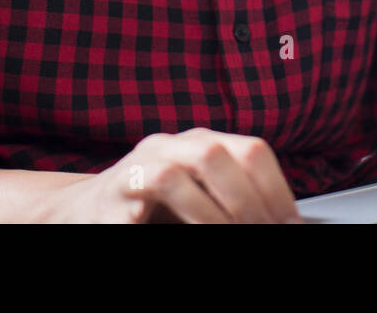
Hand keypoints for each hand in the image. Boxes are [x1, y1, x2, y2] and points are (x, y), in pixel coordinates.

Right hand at [42, 128, 302, 222]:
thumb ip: (235, 199)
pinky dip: (158, 219)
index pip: (251, 151)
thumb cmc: (154, 208)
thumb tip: (284, 221)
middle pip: (215, 154)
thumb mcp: (202, 195)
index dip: (276, 190)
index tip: (290, 224)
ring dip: (206, 215)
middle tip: (261, 233)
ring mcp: (136, 167)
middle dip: (246, 202)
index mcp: (200, 142)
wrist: (86, 211)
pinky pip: (135, 202)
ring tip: (223, 235)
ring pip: (172, 175)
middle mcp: (169, 146)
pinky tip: (164, 229)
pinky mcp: (110, 196)